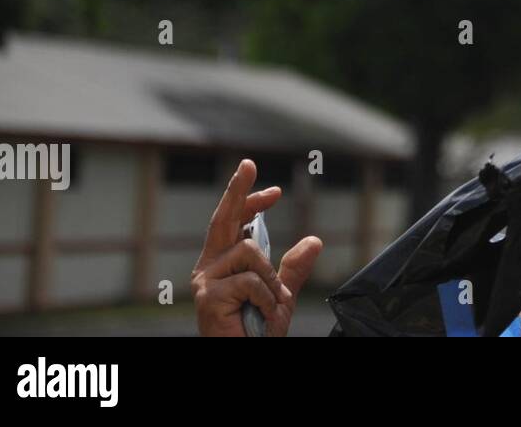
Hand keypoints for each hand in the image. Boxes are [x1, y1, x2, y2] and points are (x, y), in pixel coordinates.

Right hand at [192, 159, 322, 336]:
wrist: (248, 357)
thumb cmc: (257, 332)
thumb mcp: (281, 296)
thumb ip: (293, 269)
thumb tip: (314, 241)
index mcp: (223, 264)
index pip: (234, 224)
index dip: (249, 201)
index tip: (275, 191)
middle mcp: (209, 268)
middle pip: (224, 219)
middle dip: (237, 190)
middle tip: (247, 164)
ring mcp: (206, 281)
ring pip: (250, 252)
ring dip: (269, 279)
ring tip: (267, 304)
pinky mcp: (208, 296)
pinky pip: (251, 279)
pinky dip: (266, 296)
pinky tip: (260, 313)